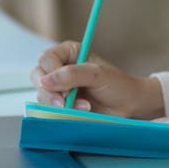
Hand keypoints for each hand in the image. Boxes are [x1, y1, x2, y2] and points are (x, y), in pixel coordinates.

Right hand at [30, 40, 164, 118]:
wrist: (130, 105)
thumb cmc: (118, 85)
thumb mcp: (97, 75)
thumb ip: (72, 75)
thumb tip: (46, 80)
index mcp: (69, 53)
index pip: (46, 59)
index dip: (51, 73)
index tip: (64, 88)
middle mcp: (61, 68)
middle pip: (38, 77)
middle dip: (50, 92)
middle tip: (65, 103)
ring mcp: (60, 88)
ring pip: (42, 95)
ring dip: (60, 105)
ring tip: (85, 107)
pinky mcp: (61, 105)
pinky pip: (49, 110)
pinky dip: (62, 114)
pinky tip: (81, 113)